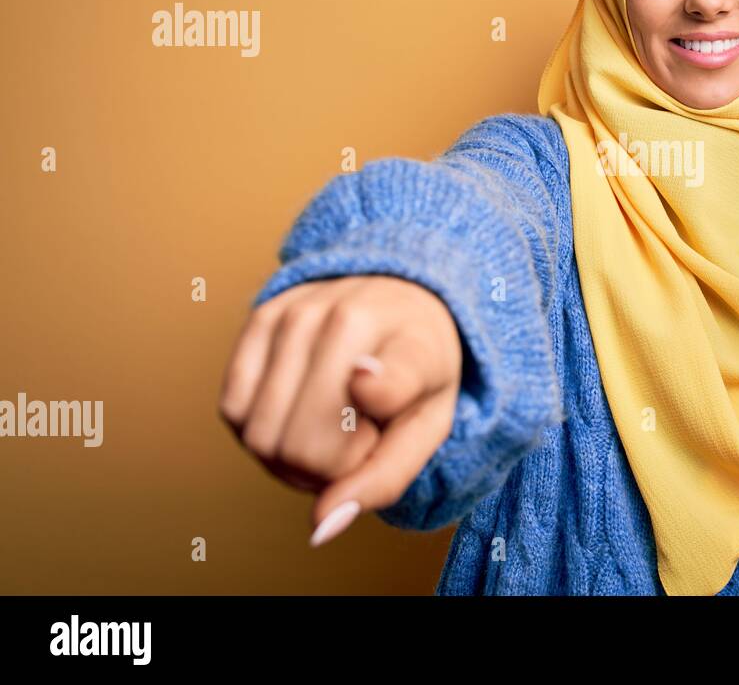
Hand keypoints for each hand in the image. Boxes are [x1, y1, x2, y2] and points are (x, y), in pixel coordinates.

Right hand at [219, 274, 462, 546]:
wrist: (399, 294)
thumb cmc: (416, 371)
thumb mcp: (426, 427)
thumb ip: (383, 480)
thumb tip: (320, 526)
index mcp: (413, 347)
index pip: (389, 378)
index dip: (378, 389)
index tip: (365, 385)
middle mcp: (349, 320)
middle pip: (302, 449)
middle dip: (328, 470)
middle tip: (359, 441)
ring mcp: (298, 313)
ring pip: (259, 437)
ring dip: (290, 457)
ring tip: (330, 427)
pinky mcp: (260, 315)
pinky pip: (231, 409)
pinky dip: (260, 430)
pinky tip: (296, 413)